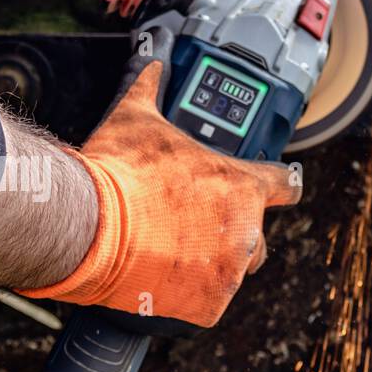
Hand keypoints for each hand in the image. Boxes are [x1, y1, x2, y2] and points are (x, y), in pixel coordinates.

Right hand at [18, 29, 299, 327]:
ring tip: (172, 257)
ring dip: (211, 266)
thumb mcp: (135, 120)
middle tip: (196, 229)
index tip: (273, 187)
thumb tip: (152, 65)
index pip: (283, 184)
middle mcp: (244, 230)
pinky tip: (162, 281)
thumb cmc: (116, 172)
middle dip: (233, 234)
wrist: (88, 225)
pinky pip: (208, 305)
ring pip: (233, 273)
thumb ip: (151, 90)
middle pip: (258, 239)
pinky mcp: (207, 306)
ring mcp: (228, 271)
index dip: (277, 184)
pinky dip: (189, 297)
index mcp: (239, 185)